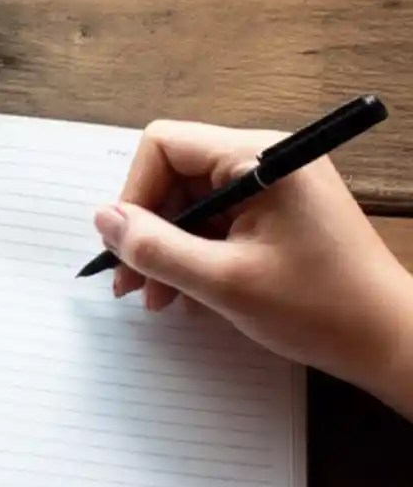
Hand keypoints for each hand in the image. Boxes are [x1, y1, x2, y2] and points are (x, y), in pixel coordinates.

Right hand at [96, 120, 412, 416]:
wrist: (389, 340)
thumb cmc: (320, 308)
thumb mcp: (223, 281)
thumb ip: (156, 248)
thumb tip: (103, 220)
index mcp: (258, 157)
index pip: (163, 146)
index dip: (133, 195)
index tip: (125, 246)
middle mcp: (265, 158)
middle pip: (174, 175)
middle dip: (147, 229)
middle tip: (131, 283)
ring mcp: (274, 184)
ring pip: (190, 202)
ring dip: (166, 248)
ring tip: (157, 298)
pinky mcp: (278, 210)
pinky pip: (216, 220)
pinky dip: (193, 253)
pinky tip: (186, 293)